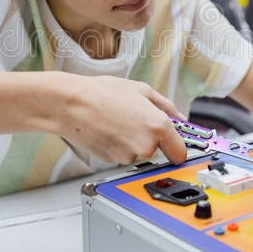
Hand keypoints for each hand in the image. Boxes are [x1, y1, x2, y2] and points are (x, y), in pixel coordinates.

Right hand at [62, 75, 186, 165]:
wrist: (71, 105)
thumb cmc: (102, 93)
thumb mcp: (142, 90)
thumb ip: (166, 106)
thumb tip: (180, 118)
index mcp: (158, 127)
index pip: (181, 153)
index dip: (178, 146)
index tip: (176, 143)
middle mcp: (146, 146)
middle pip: (158, 151)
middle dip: (151, 137)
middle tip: (135, 117)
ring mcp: (128, 156)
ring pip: (139, 152)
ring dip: (133, 139)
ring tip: (118, 119)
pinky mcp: (112, 161)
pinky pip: (123, 153)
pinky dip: (119, 144)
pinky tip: (109, 128)